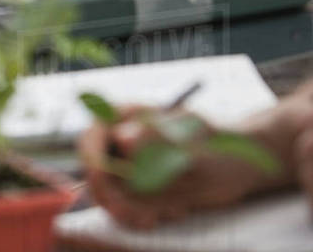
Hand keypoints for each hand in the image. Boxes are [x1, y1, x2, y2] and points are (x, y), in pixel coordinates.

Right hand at [80, 102, 295, 229]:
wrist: (242, 165)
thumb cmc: (220, 144)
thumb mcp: (194, 144)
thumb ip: (159, 142)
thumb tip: (123, 138)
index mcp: (128, 117)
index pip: (92, 138)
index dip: (93, 163)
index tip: (107, 186)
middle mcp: (123, 140)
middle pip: (95, 172)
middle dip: (112, 198)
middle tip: (141, 217)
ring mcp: (131, 166)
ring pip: (111, 194)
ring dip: (132, 210)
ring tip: (170, 210)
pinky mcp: (142, 189)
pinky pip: (130, 207)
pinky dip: (146, 216)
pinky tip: (176, 209)